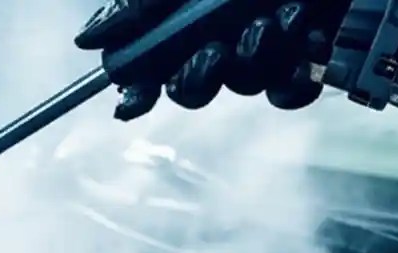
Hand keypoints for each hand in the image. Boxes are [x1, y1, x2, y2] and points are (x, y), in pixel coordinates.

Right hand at [75, 0, 343, 119]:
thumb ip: (137, 2)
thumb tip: (89, 37)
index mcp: (186, 16)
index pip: (149, 69)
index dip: (138, 91)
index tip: (134, 99)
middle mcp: (220, 31)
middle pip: (191, 89)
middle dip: (199, 78)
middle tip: (215, 51)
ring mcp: (266, 46)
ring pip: (243, 85)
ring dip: (255, 59)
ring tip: (280, 18)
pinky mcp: (309, 55)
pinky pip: (291, 92)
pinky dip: (296, 74)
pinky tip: (305, 39)